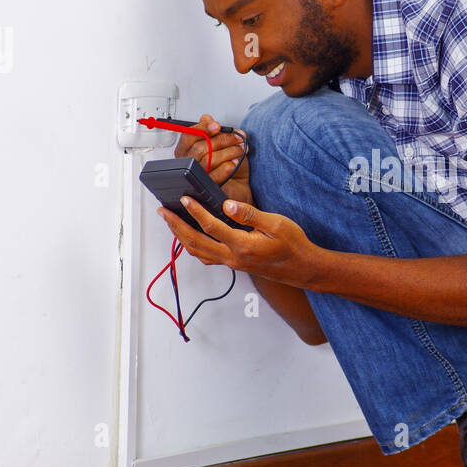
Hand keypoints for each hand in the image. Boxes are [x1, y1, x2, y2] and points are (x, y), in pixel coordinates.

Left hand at [156, 195, 322, 286]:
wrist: (303, 268)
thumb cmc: (293, 245)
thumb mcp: (277, 224)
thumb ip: (250, 214)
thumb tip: (227, 204)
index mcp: (243, 246)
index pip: (212, 227)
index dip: (196, 211)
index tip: (185, 198)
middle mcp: (233, 258)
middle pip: (195, 242)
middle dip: (176, 226)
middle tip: (163, 212)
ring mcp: (232, 263)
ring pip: (198, 252)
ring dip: (181, 237)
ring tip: (171, 222)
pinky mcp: (235, 264)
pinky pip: (207, 258)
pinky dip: (194, 247)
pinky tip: (190, 238)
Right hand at [174, 112, 252, 206]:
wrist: (239, 185)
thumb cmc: (228, 165)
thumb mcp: (222, 143)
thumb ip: (213, 130)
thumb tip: (207, 118)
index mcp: (186, 150)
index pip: (188, 136)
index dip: (202, 128)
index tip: (217, 125)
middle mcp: (188, 164)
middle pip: (199, 148)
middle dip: (222, 140)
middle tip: (237, 137)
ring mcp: (196, 177)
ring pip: (208, 160)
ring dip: (228, 151)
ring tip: (240, 149)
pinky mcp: (206, 188)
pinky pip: (214, 176)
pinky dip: (227, 166)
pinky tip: (235, 162)